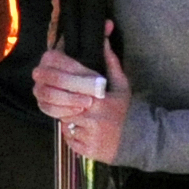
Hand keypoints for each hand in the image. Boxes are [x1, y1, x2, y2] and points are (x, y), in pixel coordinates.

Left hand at [29, 37, 128, 162]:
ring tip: (78, 116)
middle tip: (61, 99)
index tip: (51, 79)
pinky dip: (71, 134)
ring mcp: (88, 134)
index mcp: (99, 97)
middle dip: (60, 101)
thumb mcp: (121, 84)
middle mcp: (92, 115)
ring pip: (64, 122)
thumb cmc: (125, 109)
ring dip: (66, 118)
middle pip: (62, 105)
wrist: (136, 140)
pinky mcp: (85, 150)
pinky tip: (82, 130)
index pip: (69, 87)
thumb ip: (110, 62)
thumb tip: (103, 38)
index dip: (59, 82)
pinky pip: (68, 138)